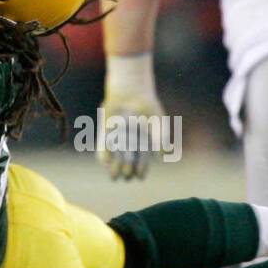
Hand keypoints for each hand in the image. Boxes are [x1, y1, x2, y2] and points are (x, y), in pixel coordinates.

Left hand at [98, 53, 167, 180]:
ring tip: (114, 176)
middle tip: (126, 177)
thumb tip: (163, 156)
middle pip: (129, 160)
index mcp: (145, 142)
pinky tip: (105, 161)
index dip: (141, 169)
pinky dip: (103, 152)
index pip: (143, 159)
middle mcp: (131, 142)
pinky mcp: (106, 130)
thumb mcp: (158, 123)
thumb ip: (162, 139)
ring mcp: (118, 136)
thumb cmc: (147, 106)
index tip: (139, 176)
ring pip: (116, 154)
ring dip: (115, 165)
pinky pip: (104, 144)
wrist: (131, 91)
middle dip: (127, 169)